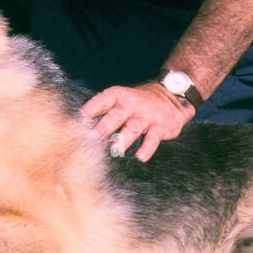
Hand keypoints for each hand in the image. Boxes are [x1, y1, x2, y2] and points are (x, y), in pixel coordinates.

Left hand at [80, 81, 194, 162]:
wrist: (172, 96)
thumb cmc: (138, 103)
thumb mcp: (122, 99)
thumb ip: (104, 110)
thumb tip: (80, 126)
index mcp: (119, 96)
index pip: (103, 100)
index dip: (91, 109)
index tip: (80, 119)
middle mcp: (131, 104)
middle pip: (116, 116)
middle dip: (104, 127)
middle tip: (92, 138)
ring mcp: (146, 115)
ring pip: (133, 127)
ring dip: (123, 138)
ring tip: (114, 149)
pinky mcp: (160, 126)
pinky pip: (153, 138)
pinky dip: (147, 148)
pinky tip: (141, 156)